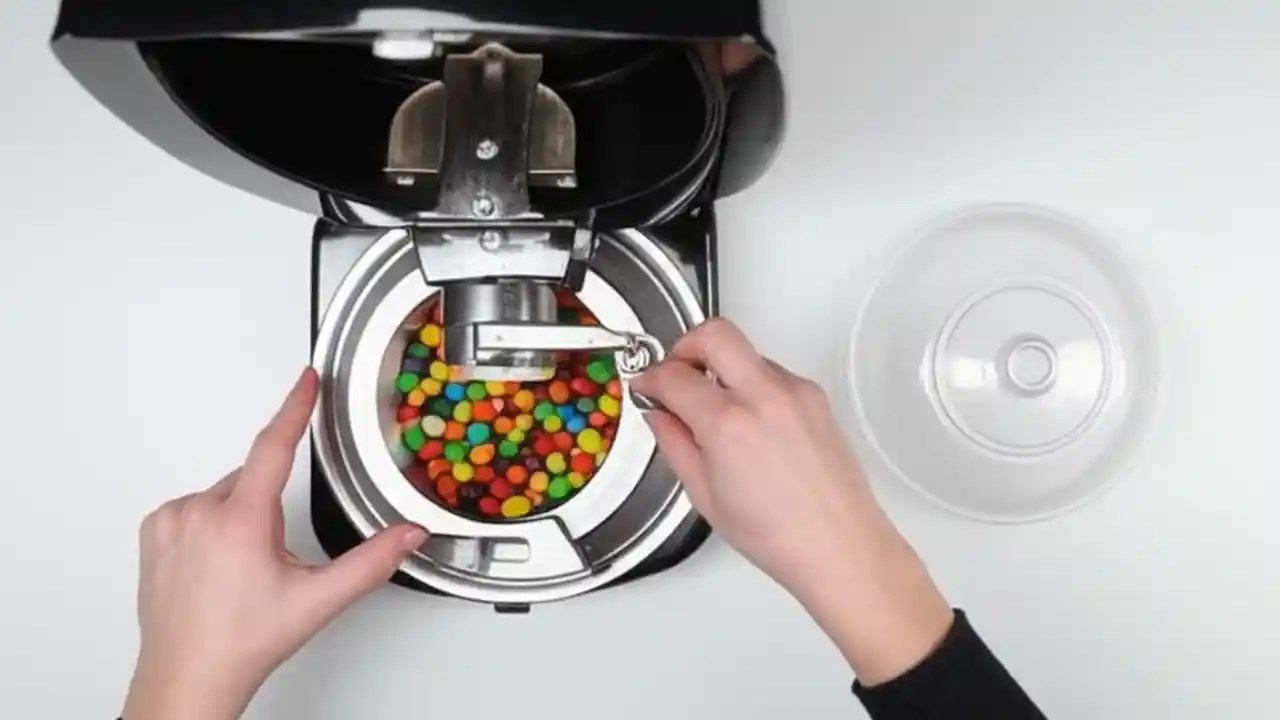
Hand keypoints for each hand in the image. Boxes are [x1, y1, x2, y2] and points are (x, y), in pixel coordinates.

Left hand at [123, 369, 426, 719]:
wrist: (188, 678)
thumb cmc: (242, 643)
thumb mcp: (319, 600)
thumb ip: (372, 561)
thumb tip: (408, 535)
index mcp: (242, 521)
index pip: (274, 445)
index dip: (295, 407)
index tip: (306, 379)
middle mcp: (200, 512)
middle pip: (253, 482)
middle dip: (270, 511)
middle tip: (271, 562)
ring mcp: (171, 522)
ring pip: (224, 496)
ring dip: (240, 518)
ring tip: (241, 571)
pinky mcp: (153, 532)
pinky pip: (194, 510)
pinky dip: (211, 527)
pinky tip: (215, 565)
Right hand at [631, 319, 952, 684]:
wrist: (840, 545)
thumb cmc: (780, 535)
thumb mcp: (705, 496)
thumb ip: (675, 445)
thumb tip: (658, 415)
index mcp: (729, 425)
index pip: (675, 375)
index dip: (651, 378)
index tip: (647, 386)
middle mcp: (765, 397)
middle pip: (715, 332)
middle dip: (685, 345)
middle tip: (676, 373)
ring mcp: (795, 392)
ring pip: (746, 352)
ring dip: (722, 368)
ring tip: (714, 412)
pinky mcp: (815, 396)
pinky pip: (772, 373)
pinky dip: (751, 386)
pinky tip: (748, 424)